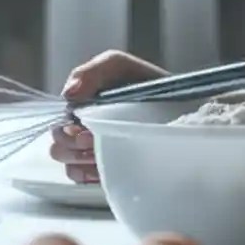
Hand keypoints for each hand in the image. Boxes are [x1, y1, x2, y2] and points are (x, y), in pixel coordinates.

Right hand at [50, 50, 167, 183]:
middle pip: (57, 143)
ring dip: (80, 159)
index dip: (66, 125)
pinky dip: (86, 173)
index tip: (84, 127)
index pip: (58, 119)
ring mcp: (94, 151)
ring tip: (102, 153)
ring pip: (66, 161)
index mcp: (84, 105)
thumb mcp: (121, 67)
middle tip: (93, 140)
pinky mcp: (105, 170)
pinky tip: (102, 167)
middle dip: (72, 143)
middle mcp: (84, 128)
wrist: (187, 112)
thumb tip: (68, 94)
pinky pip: (79, 177)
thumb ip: (92, 72)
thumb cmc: (153, 88)